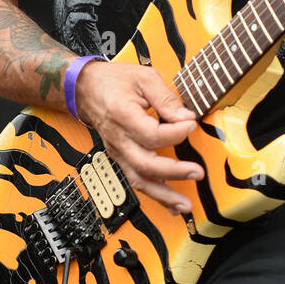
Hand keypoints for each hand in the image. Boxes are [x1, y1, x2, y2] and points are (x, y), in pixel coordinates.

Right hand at [73, 60, 202, 214]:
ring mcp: (118, 152)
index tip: (191, 124)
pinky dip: (156, 196)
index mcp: (122, 115)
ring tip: (185, 205)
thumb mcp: (144, 78)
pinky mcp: (121, 159)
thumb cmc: (115, 81)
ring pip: (139, 180)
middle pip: (145, 164)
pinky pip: (137, 181)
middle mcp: (118, 139)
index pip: (151, 134)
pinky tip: (172, 205)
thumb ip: (166, 98)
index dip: (175, 132)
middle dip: (174, 172)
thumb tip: (186, 117)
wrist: (87, 90)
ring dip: (164, 196)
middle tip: (197, 172)